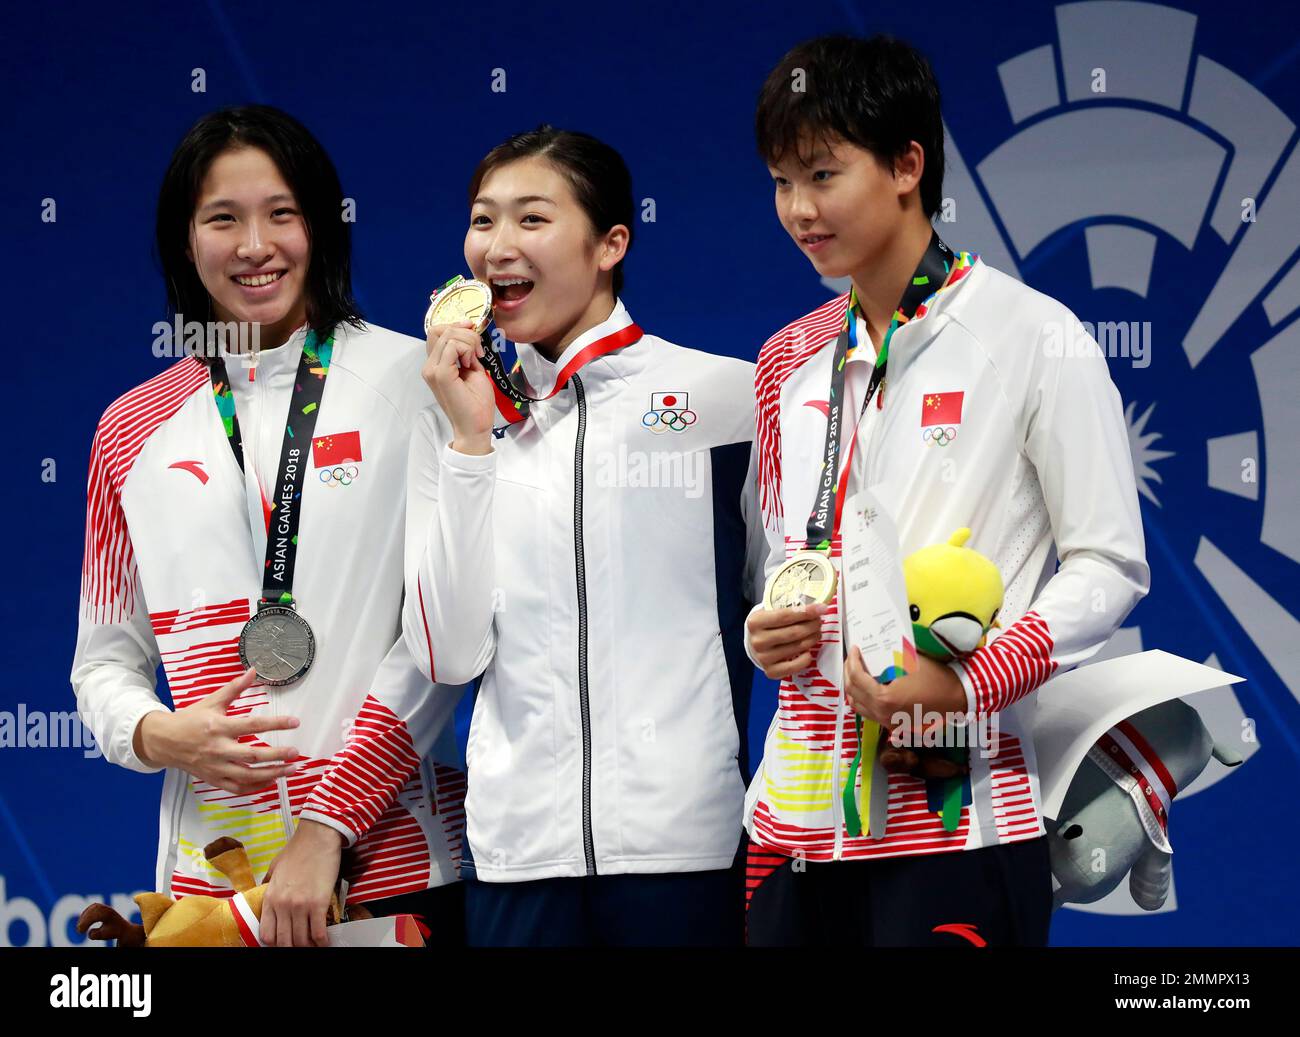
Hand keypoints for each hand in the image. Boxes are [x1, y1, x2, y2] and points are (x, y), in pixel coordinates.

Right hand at [133, 667, 299, 794]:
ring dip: (271, 774)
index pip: (252, 725)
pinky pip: (236, 788)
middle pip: (252, 755)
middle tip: (296, 752)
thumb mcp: (212, 701)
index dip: (275, 724)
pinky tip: (270, 782)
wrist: (162, 741)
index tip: (294, 722)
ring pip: (247, 776)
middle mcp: (218, 749)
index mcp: (219, 727)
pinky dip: (254, 788)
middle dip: (276, 756)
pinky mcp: (213, 779)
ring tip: (290, 769)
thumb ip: (234, 688)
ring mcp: (215, 767)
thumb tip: (252, 671)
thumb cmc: (189, 720)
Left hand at [261, 819, 344, 947]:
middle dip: (293, 947)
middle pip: (285, 941)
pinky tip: (325, 941)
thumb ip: (269, 883)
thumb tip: (268, 891)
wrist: (317, 837)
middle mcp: (282, 905)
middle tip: (302, 944)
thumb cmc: (298, 849)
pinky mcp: (318, 903)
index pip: (267, 934)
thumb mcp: (275, 867)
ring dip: (309, 945)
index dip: (276, 943)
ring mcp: (300, 906)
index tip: (286, 941)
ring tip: (314, 943)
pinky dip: (322, 941)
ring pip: (302, 940)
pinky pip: (319, 932)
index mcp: (270, 897)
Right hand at [422, 320, 494, 454]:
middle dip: (466, 334)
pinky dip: (467, 349)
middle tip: (478, 352)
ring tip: (475, 361)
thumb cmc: (476, 402)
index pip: (437, 331)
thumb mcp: (473, 368)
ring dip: (469, 342)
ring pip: (448, 335)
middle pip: (440, 330)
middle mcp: (429, 366)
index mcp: (435, 364)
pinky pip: (453, 346)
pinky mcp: (440, 374)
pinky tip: (472, 364)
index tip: (474, 336)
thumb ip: (466, 351)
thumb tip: (468, 332)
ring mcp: (432, 370)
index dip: (456, 327)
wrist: (476, 426)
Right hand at [746, 603, 829, 678]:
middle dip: (811, 625)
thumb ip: (789, 609)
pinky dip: (805, 659)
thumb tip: (817, 607)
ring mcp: (763, 658)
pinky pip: (794, 666)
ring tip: (816, 633)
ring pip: (797, 647)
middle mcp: (757, 641)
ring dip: (812, 639)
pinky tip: (808, 651)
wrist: (754, 644)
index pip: (785, 616)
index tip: (821, 608)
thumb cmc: (767, 625)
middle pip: (794, 632)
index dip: (806, 612)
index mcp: (755, 622)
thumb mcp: (770, 612)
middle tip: (819, 621)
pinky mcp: (770, 671)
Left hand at [844, 648, 966, 727]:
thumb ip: (885, 659)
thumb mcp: (908, 662)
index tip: (854, 649)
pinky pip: (870, 713)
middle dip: (848, 673)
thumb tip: (869, 650)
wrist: (957, 697)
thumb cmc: (935, 677)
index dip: (852, 661)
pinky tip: (868, 686)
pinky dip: (864, 698)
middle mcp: (882, 714)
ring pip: (858, 706)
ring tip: (857, 671)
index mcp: (884, 699)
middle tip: (852, 658)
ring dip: (853, 687)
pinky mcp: (893, 725)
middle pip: (853, 692)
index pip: (857, 678)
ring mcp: (887, 722)